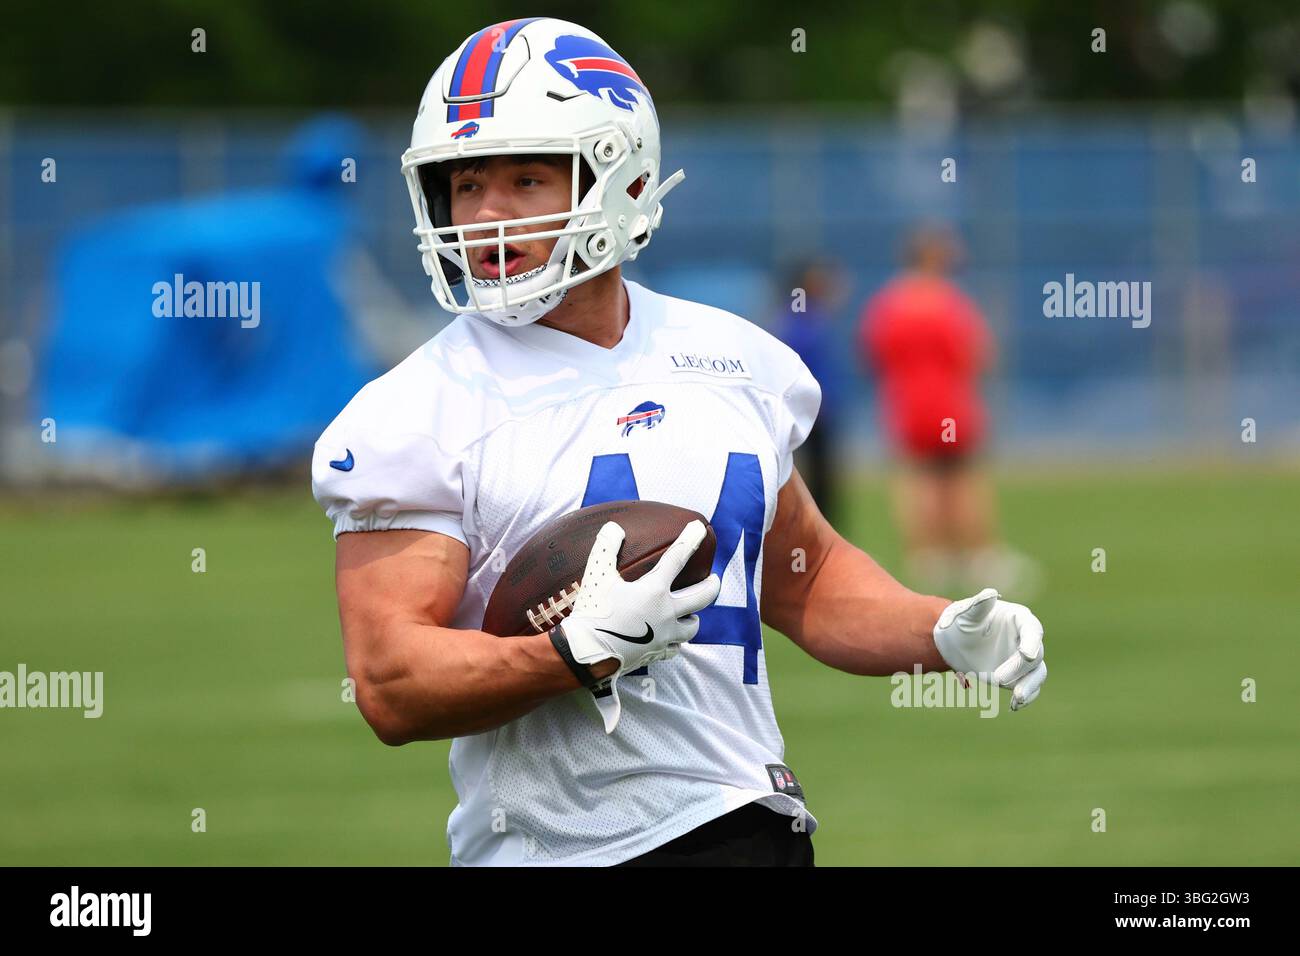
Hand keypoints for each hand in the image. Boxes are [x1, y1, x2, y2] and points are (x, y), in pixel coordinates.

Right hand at [557, 518, 719, 731]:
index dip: (690, 540)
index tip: (700, 528)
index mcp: (654, 590)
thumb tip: (613, 527)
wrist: (587, 654)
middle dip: (712, 586)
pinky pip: (674, 648)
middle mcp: (666, 613)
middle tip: (714, 578)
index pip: (678, 558)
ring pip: (692, 627)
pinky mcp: (656, 653)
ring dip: (693, 618)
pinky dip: (675, 642)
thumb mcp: (597, 576)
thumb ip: (606, 549)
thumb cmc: (593, 612)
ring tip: (690, 613)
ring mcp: (664, 636)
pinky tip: (670, 639)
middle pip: (702, 597)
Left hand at [932, 588, 1046, 710]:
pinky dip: (1025, 698)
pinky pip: (1028, 688)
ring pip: (1037, 674)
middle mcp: (1026, 639)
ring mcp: (1023, 660)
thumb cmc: (960, 622)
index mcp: (1019, 619)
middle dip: (1019, 668)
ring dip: (1030, 687)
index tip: (1025, 655)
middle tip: (997, 678)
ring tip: (1017, 699)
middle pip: (1034, 655)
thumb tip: (991, 593)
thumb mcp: (965, 613)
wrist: (953, 642)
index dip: (1031, 642)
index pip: (1033, 631)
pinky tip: (1014, 706)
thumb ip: (978, 604)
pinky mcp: (1018, 676)